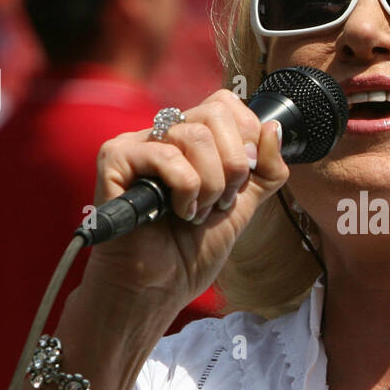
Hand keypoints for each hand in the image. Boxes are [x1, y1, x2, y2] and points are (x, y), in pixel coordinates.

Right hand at [80, 89, 288, 312]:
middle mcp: (163, 133)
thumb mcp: (244, 203)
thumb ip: (266, 168)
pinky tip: (175, 212)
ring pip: (196, 136)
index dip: (246, 139)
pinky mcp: (116, 158)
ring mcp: (137, 142)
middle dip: (233, 166)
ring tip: (198, 211)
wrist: (159, 285)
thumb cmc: (191, 247)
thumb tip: (274, 127)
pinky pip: (167, 155)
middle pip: (215, 113)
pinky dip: (185, 190)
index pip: (225, 104)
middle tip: (220, 200)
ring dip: (210, 184)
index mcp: (191, 137)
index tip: (242, 181)